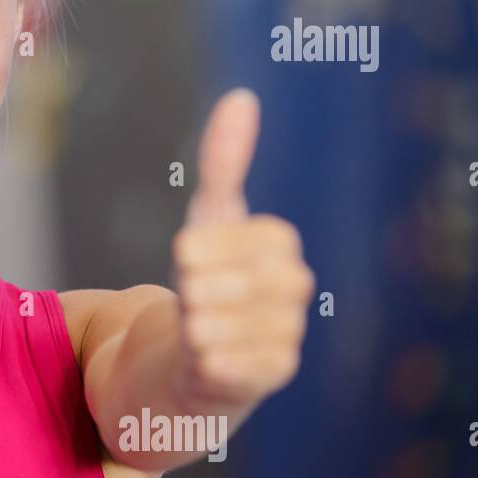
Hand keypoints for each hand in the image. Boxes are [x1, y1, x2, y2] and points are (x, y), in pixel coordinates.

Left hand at [172, 88, 314, 407]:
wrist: (193, 353)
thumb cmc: (205, 278)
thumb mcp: (208, 219)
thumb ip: (224, 163)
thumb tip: (242, 97)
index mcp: (284, 250)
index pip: (267, 238)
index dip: (218, 245)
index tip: (183, 252)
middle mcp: (295, 294)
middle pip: (256, 283)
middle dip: (206, 285)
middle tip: (187, 293)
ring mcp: (286, 338)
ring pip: (237, 325)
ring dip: (200, 324)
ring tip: (191, 327)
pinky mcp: (270, 380)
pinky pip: (238, 370)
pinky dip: (210, 361)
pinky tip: (201, 359)